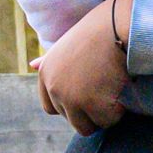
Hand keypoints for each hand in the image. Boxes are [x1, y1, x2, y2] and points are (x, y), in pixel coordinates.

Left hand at [34, 0, 133, 134]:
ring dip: (104, 114)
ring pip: (89, 126)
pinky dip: (119, 110)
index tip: (88, 92)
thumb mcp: (66, 45)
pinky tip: (121, 88)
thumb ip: (50, 60)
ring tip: (112, 89)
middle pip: (73, 121)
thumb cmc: (96, 32)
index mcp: (46, 75)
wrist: (117, 25)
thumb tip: (32, 64)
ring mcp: (72, 98)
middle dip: (91, 111)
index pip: (52, 109)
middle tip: (105, 87)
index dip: (72, 105)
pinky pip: (108, 120)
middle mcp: (54, 88)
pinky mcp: (92, 104)